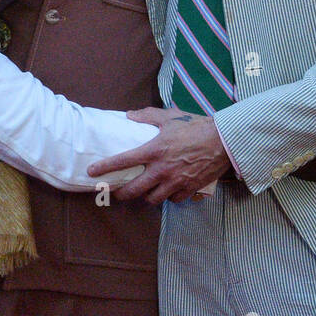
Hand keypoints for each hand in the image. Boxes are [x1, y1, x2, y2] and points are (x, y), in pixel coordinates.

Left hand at [87, 108, 231, 204]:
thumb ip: (147, 116)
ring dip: (145, 196)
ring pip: (152, 199)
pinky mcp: (188, 189)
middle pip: (134, 190)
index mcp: (154, 150)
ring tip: (143, 192)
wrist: (224, 140)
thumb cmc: (196, 126)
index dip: (104, 167)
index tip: (92, 173)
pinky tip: (167, 191)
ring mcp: (175, 182)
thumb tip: (129, 116)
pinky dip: (168, 197)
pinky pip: (173, 200)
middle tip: (116, 192)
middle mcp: (161, 170)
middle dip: (121, 194)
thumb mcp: (170, 116)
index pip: (123, 161)